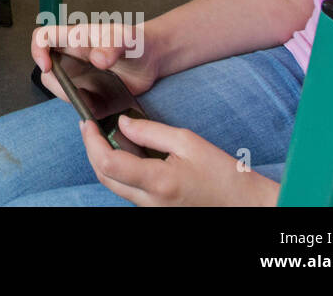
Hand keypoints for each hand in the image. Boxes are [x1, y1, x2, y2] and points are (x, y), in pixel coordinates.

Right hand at [31, 22, 158, 100]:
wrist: (152, 59)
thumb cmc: (136, 41)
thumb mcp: (127, 38)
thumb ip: (112, 45)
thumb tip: (97, 59)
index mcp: (74, 39)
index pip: (43, 37)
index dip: (37, 50)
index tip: (47, 66)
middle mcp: (72, 58)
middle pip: (47, 72)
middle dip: (57, 85)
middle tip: (76, 92)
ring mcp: (80, 78)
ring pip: (62, 91)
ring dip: (73, 99)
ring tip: (93, 98)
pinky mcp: (90, 95)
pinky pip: (80, 106)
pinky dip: (87, 110)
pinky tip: (102, 105)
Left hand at [79, 115, 280, 205]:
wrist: (245, 204)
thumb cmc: (223, 173)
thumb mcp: (188, 141)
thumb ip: (150, 131)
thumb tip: (121, 123)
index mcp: (158, 182)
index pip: (109, 164)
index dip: (91, 141)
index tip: (87, 122)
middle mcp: (150, 201)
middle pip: (104, 176)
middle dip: (91, 149)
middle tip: (88, 126)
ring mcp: (151, 209)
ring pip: (113, 185)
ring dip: (102, 160)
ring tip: (101, 135)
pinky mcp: (155, 210)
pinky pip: (127, 190)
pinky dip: (118, 171)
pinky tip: (122, 152)